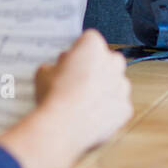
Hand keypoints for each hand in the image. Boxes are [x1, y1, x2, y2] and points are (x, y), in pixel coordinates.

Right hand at [35, 30, 132, 149]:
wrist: (61, 127)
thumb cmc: (53, 96)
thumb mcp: (43, 73)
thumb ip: (55, 66)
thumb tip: (58, 70)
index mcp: (92, 46)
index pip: (88, 40)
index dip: (77, 51)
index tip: (70, 61)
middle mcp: (113, 62)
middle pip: (107, 59)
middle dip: (95, 67)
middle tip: (76, 80)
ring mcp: (122, 86)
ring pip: (115, 82)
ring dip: (103, 89)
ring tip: (81, 102)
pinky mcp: (125, 108)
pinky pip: (117, 105)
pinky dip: (107, 110)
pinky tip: (90, 116)